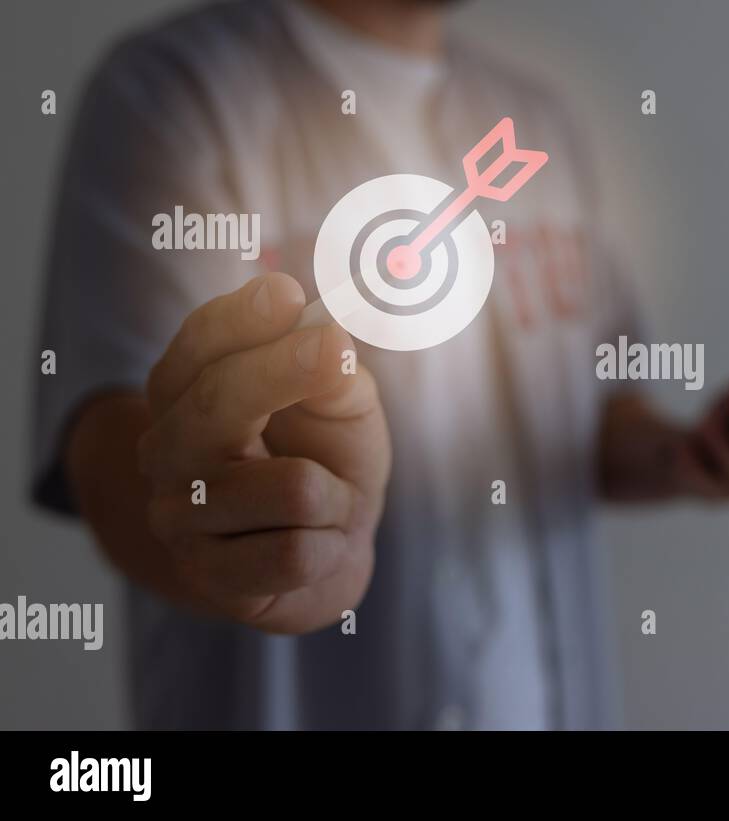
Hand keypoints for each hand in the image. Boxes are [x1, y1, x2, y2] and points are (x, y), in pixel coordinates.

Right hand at [136, 272, 390, 632]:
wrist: (325, 551)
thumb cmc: (328, 461)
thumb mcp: (342, 407)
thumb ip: (336, 375)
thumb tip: (332, 341)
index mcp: (187, 392)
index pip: (199, 345)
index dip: (242, 319)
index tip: (288, 293)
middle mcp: (168, 449)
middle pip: (218, 402)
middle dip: (283, 372)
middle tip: (336, 350)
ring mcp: (180, 517)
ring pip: (289, 489)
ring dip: (339, 494)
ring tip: (335, 499)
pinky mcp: (213, 577)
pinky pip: (297, 553)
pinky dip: (333, 545)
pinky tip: (322, 541)